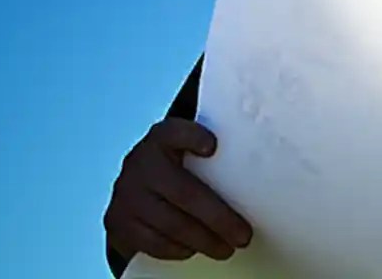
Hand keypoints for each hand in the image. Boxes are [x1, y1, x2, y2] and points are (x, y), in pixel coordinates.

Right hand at [104, 118, 252, 261]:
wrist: (133, 186)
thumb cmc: (179, 166)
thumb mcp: (187, 150)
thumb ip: (213, 155)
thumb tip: (264, 165)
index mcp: (161, 138)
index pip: (174, 131)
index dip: (191, 136)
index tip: (212, 146)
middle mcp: (140, 163)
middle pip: (184, 193)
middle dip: (218, 218)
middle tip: (243, 235)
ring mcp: (126, 194)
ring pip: (169, 223)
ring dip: (203, 240)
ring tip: (226, 248)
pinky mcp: (117, 222)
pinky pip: (151, 241)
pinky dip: (177, 249)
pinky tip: (195, 250)